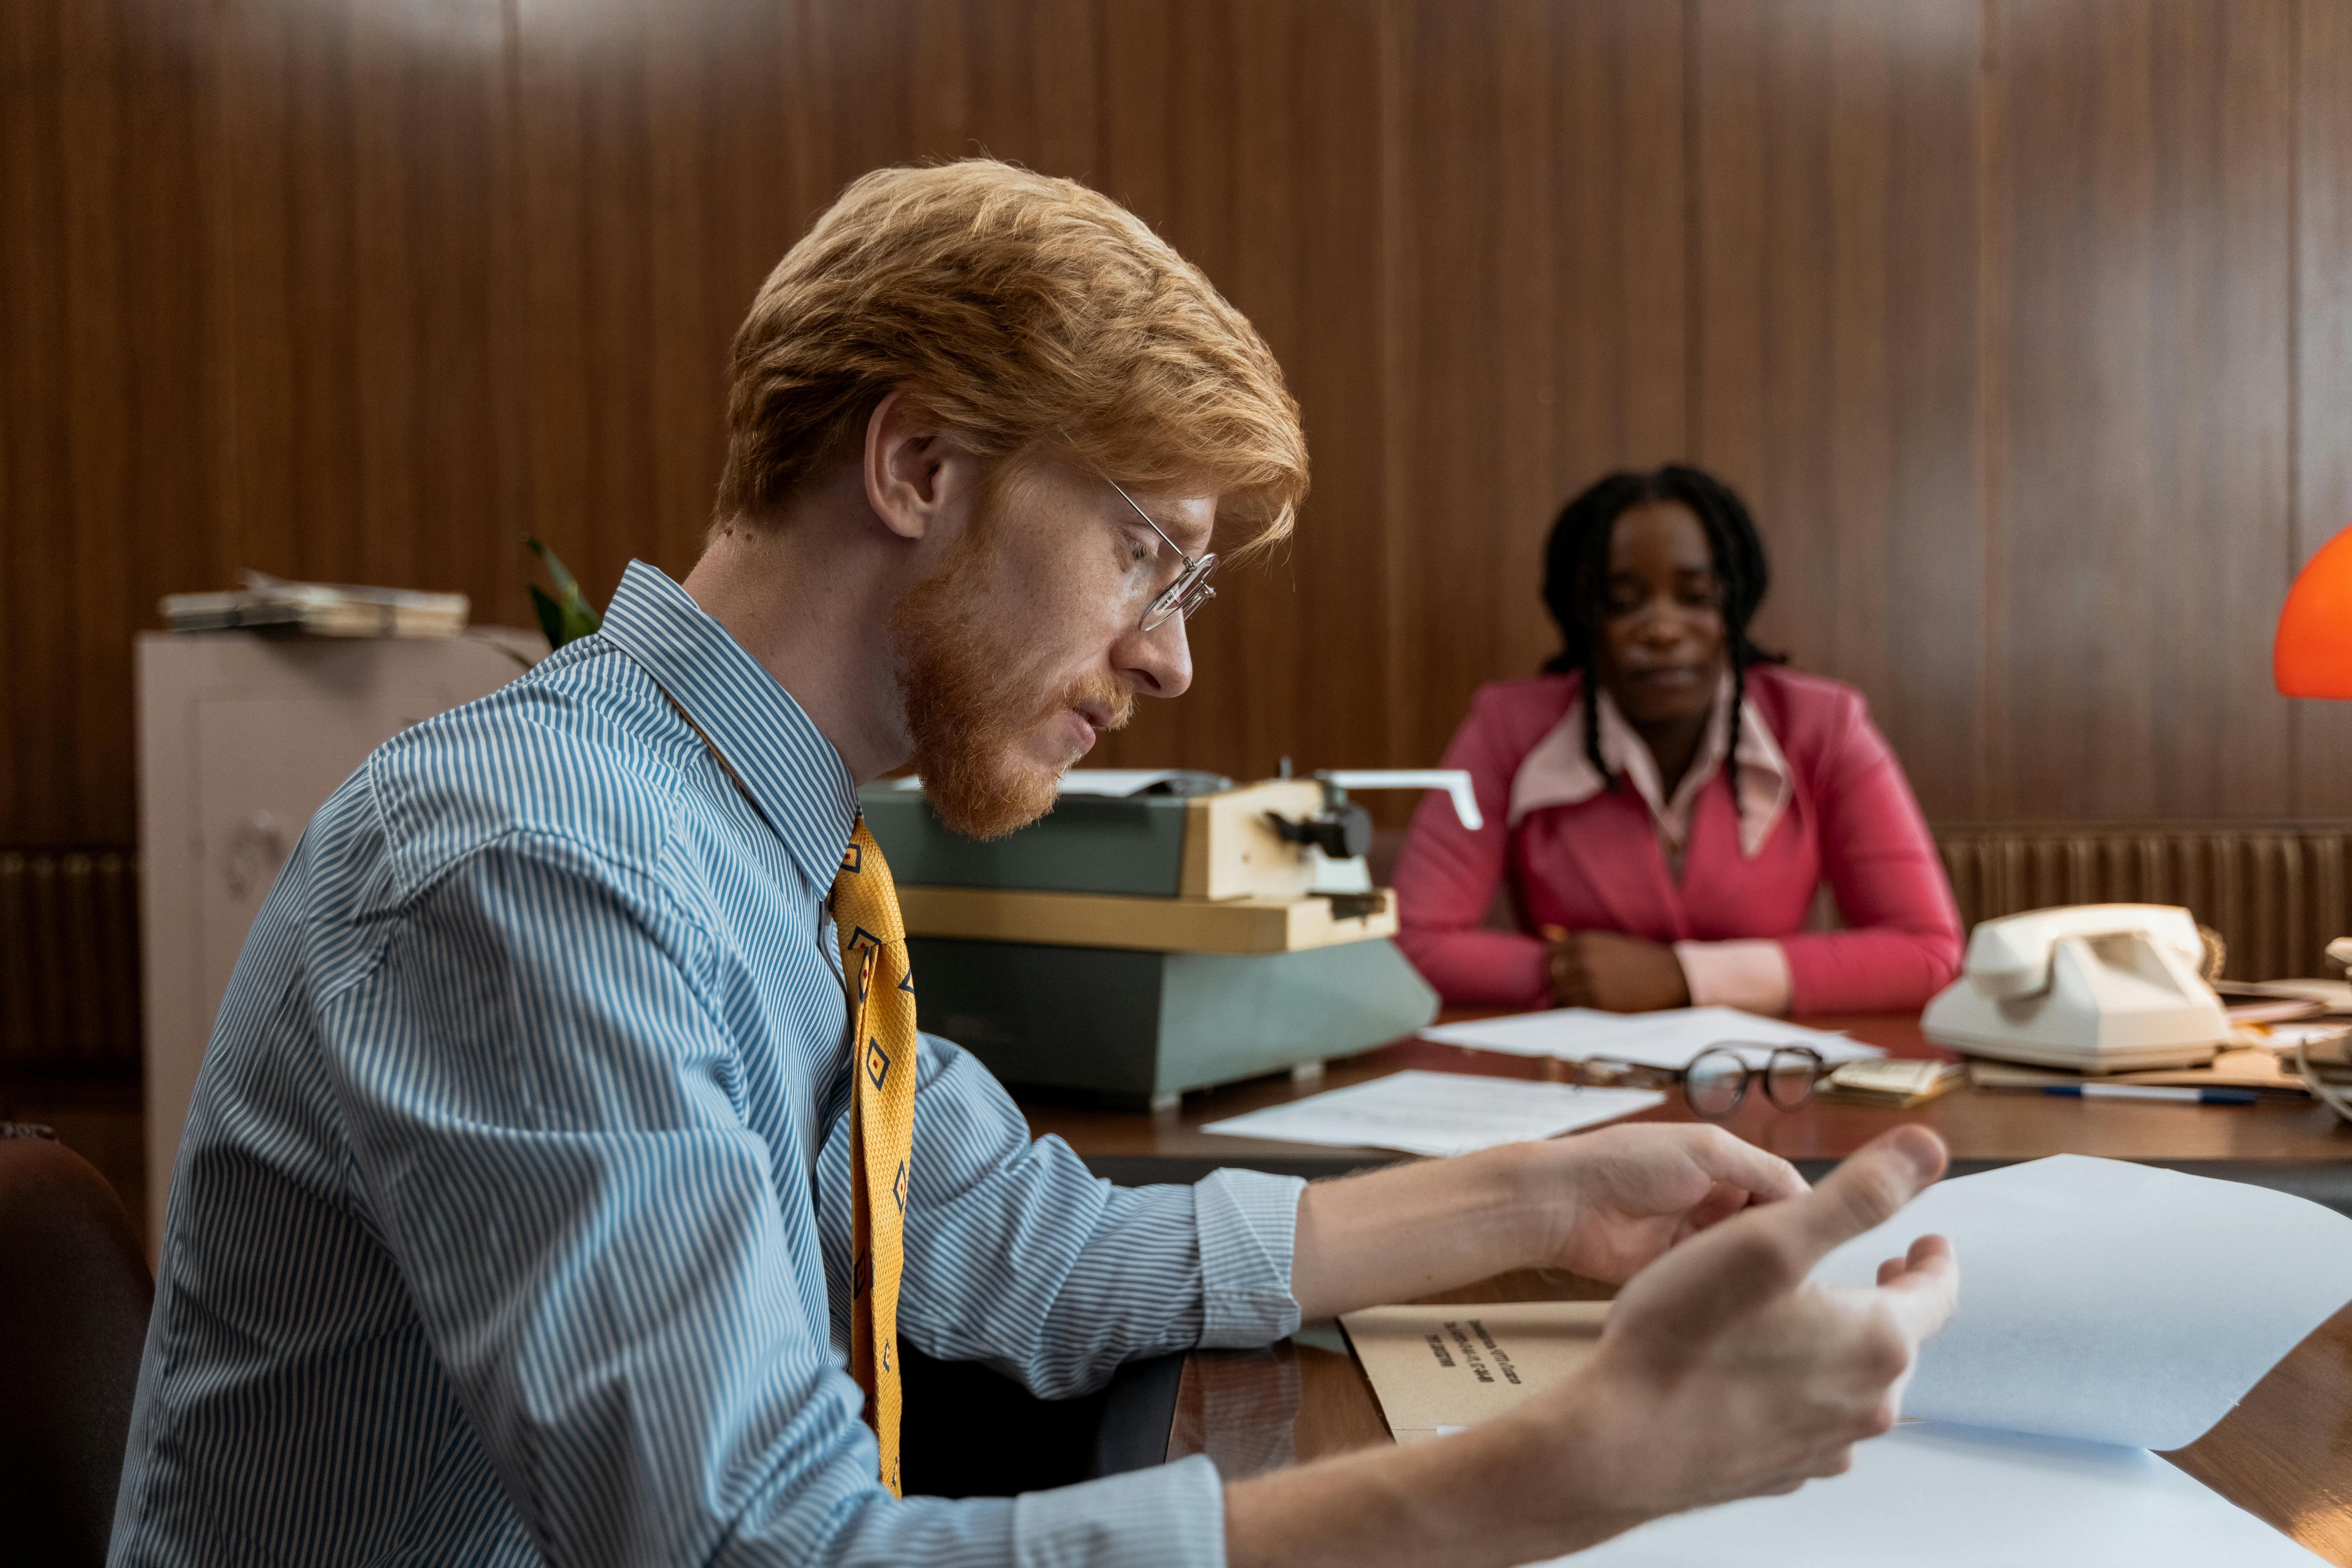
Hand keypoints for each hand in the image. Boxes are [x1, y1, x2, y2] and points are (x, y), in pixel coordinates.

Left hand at [1513, 1123, 1807, 1282]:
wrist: (1563, 1203)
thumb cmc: (1626, 1162)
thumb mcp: (1706, 1150)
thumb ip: (1761, 1170)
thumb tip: (1808, 1196)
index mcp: (1724, 1166)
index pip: (1782, 1191)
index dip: (1800, 1214)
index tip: (1821, 1239)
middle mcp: (1713, 1202)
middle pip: (1767, 1229)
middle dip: (1780, 1247)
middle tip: (1799, 1272)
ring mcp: (1693, 1239)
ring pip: (1742, 1260)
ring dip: (1756, 1273)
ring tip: (1779, 1291)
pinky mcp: (1674, 1272)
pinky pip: (1712, 1282)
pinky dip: (1728, 1290)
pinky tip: (1749, 1304)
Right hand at [1515, 1126, 1956, 1540]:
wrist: (1619, 1444)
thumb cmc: (1685, 1337)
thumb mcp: (1771, 1239)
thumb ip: (1856, 1194)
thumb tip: (1926, 1147)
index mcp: (1877, 1342)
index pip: (1936, 1294)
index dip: (1934, 1261)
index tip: (1929, 1242)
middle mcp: (1866, 1404)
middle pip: (1896, 1342)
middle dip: (1888, 1300)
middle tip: (1880, 1270)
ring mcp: (1825, 1447)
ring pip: (1853, 1385)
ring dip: (1843, 1347)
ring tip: (1812, 1317)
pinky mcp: (1782, 1471)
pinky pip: (1811, 1422)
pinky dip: (1804, 1390)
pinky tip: (1767, 1374)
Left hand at [1544, 925, 1690, 1011]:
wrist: (1674, 977)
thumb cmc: (1643, 960)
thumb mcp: (1610, 944)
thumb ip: (1579, 944)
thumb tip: (1546, 933)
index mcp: (1585, 941)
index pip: (1550, 953)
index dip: (1556, 966)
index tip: (1566, 974)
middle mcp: (1582, 959)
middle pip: (1551, 975)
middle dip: (1559, 984)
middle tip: (1576, 991)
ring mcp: (1587, 981)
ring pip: (1558, 995)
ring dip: (1566, 1001)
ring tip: (1587, 1003)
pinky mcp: (1595, 1004)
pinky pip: (1570, 1011)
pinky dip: (1574, 1013)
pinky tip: (1590, 1012)